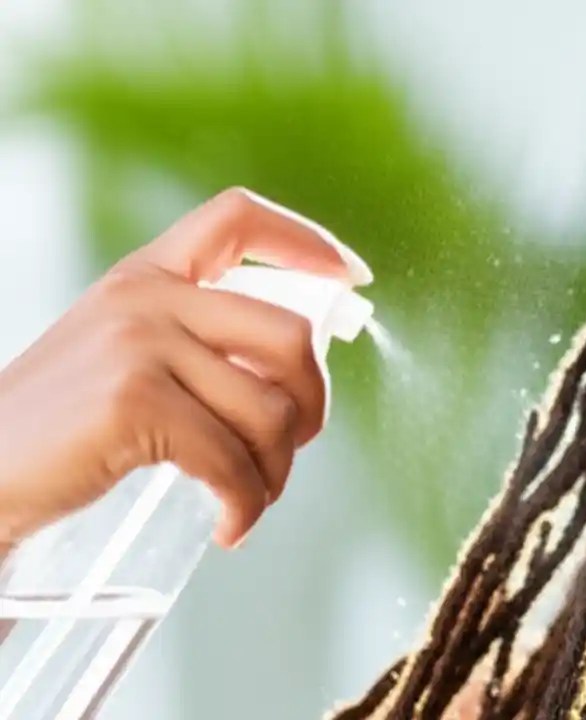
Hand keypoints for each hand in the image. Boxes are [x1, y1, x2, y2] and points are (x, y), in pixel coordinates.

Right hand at [0, 187, 372, 550]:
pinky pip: (232, 461)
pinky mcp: (134, 402)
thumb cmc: (63, 430)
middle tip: (293, 446)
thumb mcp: (123, 354)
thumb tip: (301, 366)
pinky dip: (244, 504)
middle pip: (292, 336)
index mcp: (146, 273)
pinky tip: (230, 525)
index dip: (308, 240)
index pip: (238, 218)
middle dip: (313, 404)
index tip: (353, 278)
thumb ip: (196, 339)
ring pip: (271, 411)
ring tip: (250, 498)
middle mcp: (146, 295)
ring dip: (276, 472)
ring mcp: (139, 344)